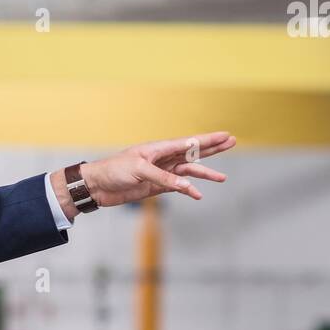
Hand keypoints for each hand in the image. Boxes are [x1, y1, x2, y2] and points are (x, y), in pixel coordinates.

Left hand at [54, 131, 235, 214]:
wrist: (97, 186)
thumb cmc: (114, 170)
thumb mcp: (139, 170)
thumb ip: (164, 178)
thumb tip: (187, 187)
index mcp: (158, 148)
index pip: (188, 143)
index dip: (207, 139)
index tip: (225, 135)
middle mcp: (162, 158)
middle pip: (193, 153)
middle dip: (212, 149)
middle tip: (231, 142)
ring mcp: (161, 173)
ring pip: (188, 172)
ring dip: (204, 173)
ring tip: (222, 177)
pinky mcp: (156, 187)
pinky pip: (177, 188)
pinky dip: (188, 190)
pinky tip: (198, 194)